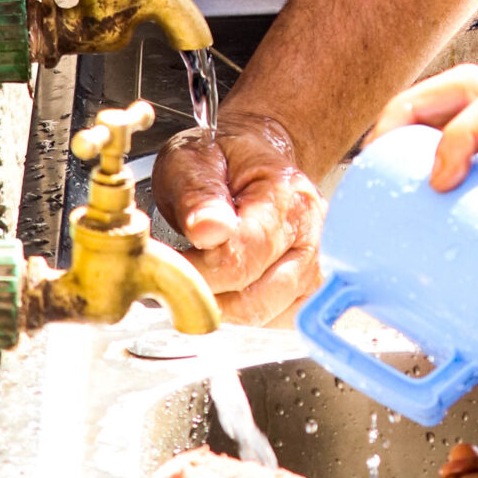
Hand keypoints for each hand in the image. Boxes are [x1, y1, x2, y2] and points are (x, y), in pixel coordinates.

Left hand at [152, 113, 326, 322]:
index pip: (241, 256)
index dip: (195, 271)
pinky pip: (275, 324)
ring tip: (198, 281)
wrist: (258, 153)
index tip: (162, 269)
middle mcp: (310, 236)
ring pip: (264, 318)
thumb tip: (207, 229)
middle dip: (205, 297)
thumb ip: (198, 192)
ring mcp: (315, 267)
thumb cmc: (225, 159)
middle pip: (255, 298)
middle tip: (173, 281)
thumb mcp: (196, 158)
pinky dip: (243, 318)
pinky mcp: (310, 291)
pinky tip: (224, 292)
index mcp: (286, 197)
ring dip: (223, 310)